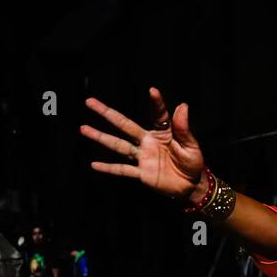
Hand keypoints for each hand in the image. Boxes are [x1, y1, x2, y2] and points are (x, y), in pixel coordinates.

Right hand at [80, 89, 204, 200]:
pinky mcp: (141, 174)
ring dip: (101, 137)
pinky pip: (123, 170)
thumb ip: (183, 129)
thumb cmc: (192, 163)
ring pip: (118, 145)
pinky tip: (94, 164)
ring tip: (83, 128)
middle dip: (107, 113)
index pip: (158, 114)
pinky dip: (109, 168)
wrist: (191, 186)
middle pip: (124, 125)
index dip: (156, 103)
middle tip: (89, 102)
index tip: (152, 91)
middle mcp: (147, 141)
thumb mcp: (191, 146)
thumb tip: (182, 105)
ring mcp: (142, 157)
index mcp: (162, 132)